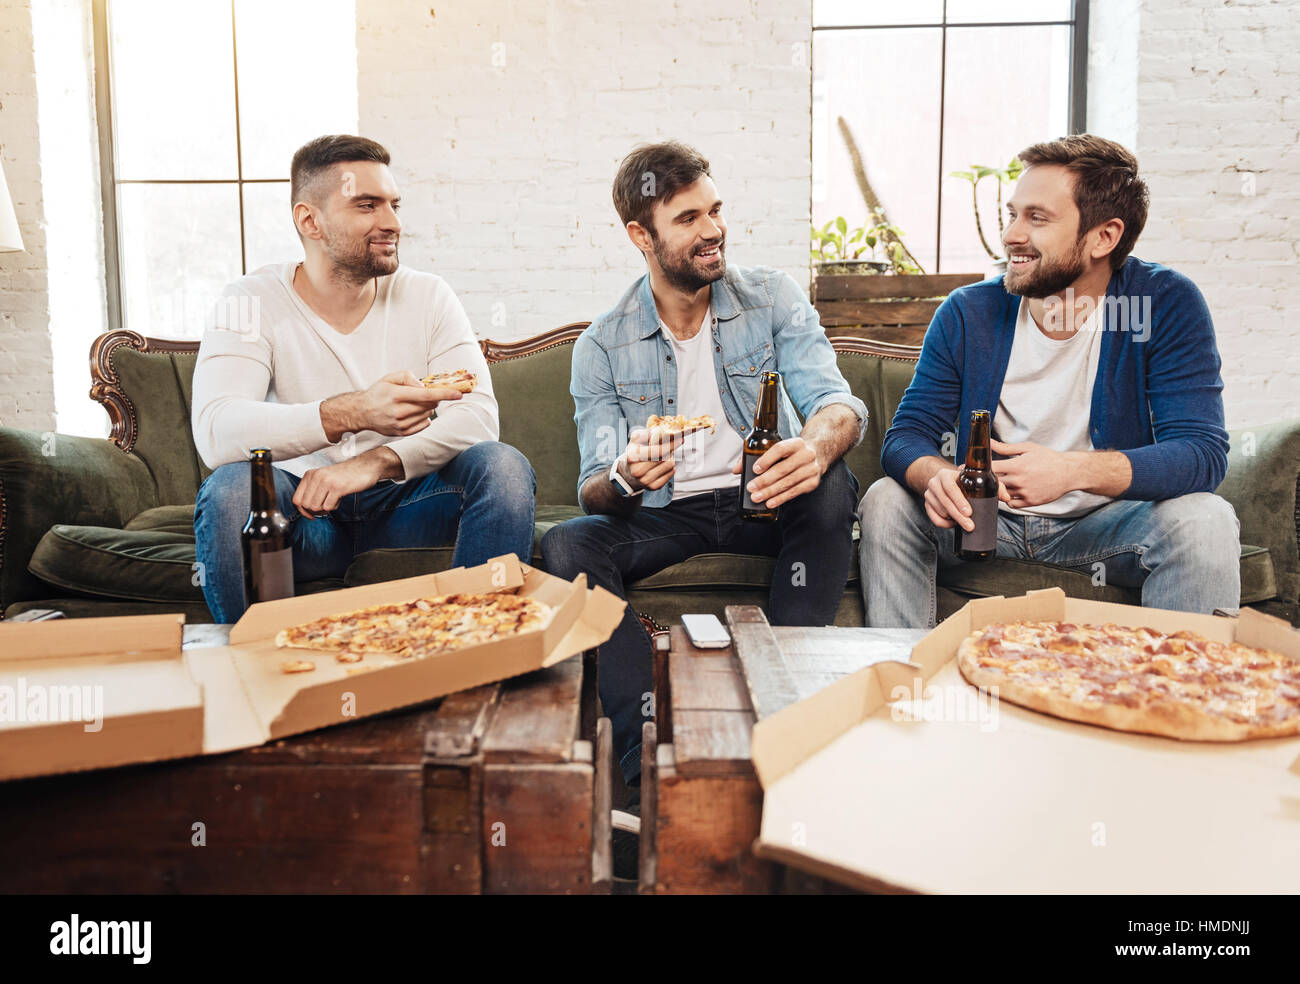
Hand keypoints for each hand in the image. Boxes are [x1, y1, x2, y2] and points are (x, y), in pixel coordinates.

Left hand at [292, 455, 383, 518]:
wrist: (365, 466)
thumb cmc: (345, 475)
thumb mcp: (324, 478)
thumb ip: (313, 490)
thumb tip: (305, 509)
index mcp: (310, 475)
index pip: (296, 499)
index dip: (302, 511)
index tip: (310, 514)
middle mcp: (316, 477)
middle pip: (305, 505)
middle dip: (315, 511)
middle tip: (324, 509)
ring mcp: (326, 482)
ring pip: (315, 507)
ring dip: (325, 509)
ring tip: (333, 501)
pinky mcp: (338, 488)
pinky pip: (328, 506)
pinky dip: (334, 507)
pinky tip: (339, 499)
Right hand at [321, 371, 460, 440]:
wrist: (362, 412)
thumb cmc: (379, 392)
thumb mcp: (390, 378)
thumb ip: (408, 377)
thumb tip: (424, 386)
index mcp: (397, 395)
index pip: (426, 395)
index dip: (444, 394)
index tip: (458, 394)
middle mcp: (399, 411)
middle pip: (430, 405)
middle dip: (434, 397)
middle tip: (426, 393)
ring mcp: (401, 424)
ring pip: (428, 414)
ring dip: (427, 407)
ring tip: (413, 403)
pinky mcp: (402, 433)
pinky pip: (424, 424)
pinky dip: (423, 417)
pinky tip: (413, 412)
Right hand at [621, 427, 680, 491]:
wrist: (629, 474)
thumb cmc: (635, 453)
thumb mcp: (635, 441)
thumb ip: (647, 433)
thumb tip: (662, 429)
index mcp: (632, 457)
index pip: (657, 450)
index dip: (670, 443)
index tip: (680, 437)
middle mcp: (637, 471)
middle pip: (665, 458)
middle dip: (672, 449)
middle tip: (676, 442)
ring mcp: (645, 481)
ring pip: (670, 465)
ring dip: (671, 457)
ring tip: (666, 454)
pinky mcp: (653, 487)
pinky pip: (671, 473)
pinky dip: (671, 466)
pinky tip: (664, 464)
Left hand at [732, 436, 821, 508]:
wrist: (817, 456)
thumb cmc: (791, 454)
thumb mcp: (778, 449)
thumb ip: (756, 456)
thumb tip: (736, 470)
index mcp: (796, 443)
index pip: (780, 449)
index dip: (767, 459)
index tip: (754, 469)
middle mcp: (806, 454)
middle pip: (783, 468)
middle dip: (765, 480)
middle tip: (751, 488)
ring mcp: (811, 469)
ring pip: (788, 482)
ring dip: (771, 492)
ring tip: (757, 497)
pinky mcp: (813, 482)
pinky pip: (795, 492)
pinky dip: (781, 498)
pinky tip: (770, 502)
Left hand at [990, 439, 1073, 507]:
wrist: (1068, 472)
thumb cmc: (1048, 458)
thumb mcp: (1027, 449)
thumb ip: (1005, 448)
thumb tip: (989, 443)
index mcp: (1017, 466)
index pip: (991, 469)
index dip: (982, 468)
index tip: (978, 467)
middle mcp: (1019, 481)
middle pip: (994, 483)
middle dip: (990, 479)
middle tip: (992, 475)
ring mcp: (1024, 493)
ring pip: (1002, 494)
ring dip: (1000, 489)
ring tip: (1006, 482)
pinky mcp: (1030, 502)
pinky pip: (1011, 505)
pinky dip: (1008, 499)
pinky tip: (1013, 491)